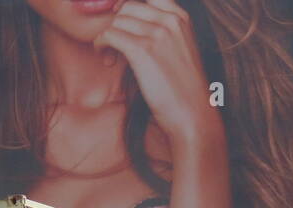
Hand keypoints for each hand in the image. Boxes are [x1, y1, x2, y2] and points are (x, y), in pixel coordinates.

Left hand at [94, 0, 222, 151]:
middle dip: (116, 25)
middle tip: (114, 48)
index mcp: (181, 17)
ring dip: (107, 37)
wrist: (191, 112)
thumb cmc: (182, 89)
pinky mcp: (143, 50)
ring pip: (116, 20)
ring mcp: (157, 33)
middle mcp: (170, 20)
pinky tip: (107, 60)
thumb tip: (133, 30)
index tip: (122, 28)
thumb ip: (163, 34)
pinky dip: (101, 45)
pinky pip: (109, 34)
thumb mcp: (179, 51)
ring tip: (111, 58)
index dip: (128, 10)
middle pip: (128, 7)